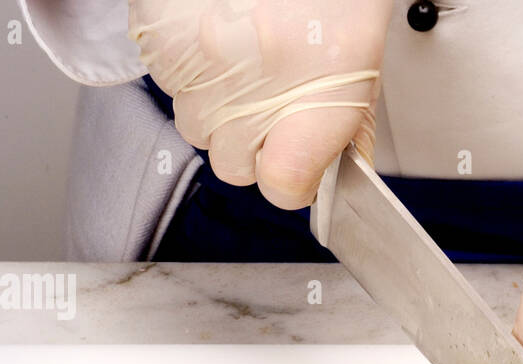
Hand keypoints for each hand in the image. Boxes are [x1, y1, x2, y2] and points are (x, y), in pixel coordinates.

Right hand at [129, 0, 392, 206]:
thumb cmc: (331, 3)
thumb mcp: (359, 75)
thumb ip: (342, 138)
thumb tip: (322, 183)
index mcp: (311, 105)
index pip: (282, 187)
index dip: (288, 179)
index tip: (294, 164)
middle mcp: (250, 93)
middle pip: (233, 166)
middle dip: (251, 141)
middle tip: (269, 97)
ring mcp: (201, 70)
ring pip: (197, 129)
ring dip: (218, 107)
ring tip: (245, 60)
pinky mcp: (163, 44)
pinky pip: (171, 86)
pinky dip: (192, 73)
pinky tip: (219, 41)